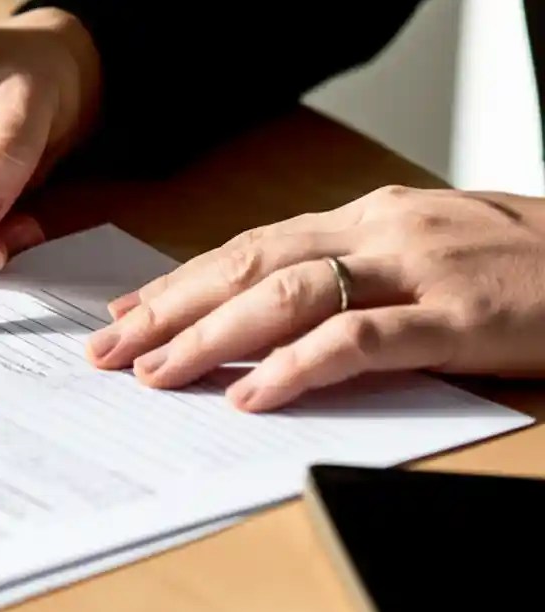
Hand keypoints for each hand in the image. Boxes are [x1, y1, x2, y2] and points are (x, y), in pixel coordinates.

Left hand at [86, 186, 544, 410]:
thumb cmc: (527, 264)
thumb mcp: (427, 253)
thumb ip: (352, 276)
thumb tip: (268, 315)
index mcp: (368, 216)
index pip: (250, 245)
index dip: (182, 280)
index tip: (128, 312)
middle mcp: (379, 230)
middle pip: (248, 263)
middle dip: (169, 307)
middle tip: (108, 348)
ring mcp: (419, 268)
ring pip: (286, 294)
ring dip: (210, 336)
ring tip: (154, 372)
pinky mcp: (459, 315)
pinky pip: (359, 340)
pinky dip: (296, 367)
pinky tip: (251, 395)